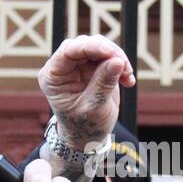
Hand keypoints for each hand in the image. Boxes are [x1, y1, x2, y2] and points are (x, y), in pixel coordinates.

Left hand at [37, 36, 134, 150]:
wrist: (88, 137)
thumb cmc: (84, 126)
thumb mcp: (93, 108)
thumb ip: (103, 84)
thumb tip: (118, 61)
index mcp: (53, 76)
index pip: (68, 51)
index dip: (91, 47)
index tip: (111, 53)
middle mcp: (64, 66)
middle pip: (85, 44)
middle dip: (108, 52)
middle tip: (125, 67)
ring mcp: (79, 64)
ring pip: (100, 46)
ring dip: (118, 58)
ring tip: (128, 77)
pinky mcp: (94, 66)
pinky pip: (110, 56)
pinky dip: (122, 65)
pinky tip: (128, 81)